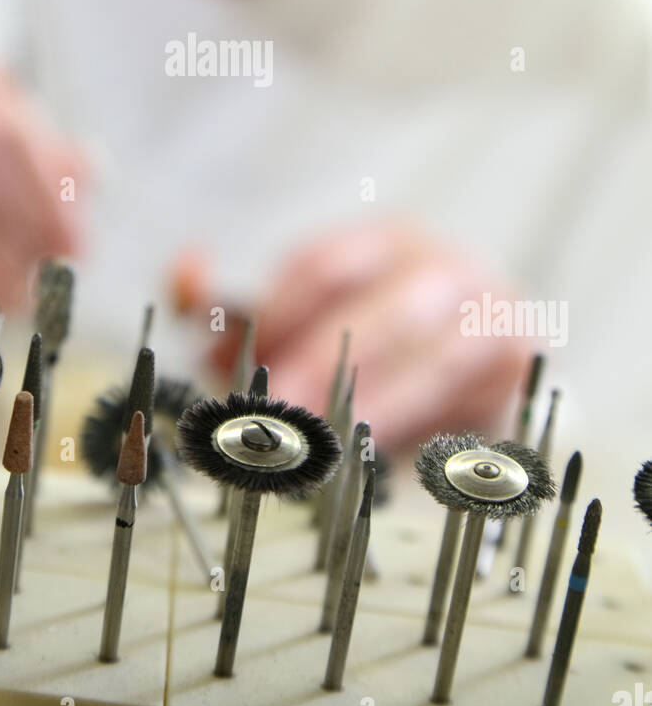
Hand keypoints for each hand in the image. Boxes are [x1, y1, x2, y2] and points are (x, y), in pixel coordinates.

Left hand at [205, 221, 532, 450]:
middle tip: (273, 419)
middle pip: (379, 311)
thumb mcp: (297, 329)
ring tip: (325, 451)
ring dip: (374, 408)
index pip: (324, 266)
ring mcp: (492, 313)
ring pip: (433, 358)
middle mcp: (442, 266)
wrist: (480, 381)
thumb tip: (184, 271)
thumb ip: (233, 308)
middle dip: (320, 368)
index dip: (277, 319)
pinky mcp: (522, 368)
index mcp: (383, 242)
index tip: (239, 368)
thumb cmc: (375, 349)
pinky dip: (434, 432)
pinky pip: (481, 401)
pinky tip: (389, 463)